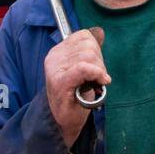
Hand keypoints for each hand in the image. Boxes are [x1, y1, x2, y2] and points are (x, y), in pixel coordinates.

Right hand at [44, 26, 108, 147]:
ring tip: (94, 84)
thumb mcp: (84, 70)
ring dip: (99, 71)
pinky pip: (83, 68)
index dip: (97, 50)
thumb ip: (90, 50)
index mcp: (58, 51)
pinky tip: (100, 83)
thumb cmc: (74, 97)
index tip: (96, 67)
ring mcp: (55, 68)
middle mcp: (54, 56)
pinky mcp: (60, 81)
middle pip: (89, 46)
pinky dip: (96, 74)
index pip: (84, 36)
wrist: (62, 122)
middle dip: (100, 62)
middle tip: (96, 79)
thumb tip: (99, 31)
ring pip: (89, 56)